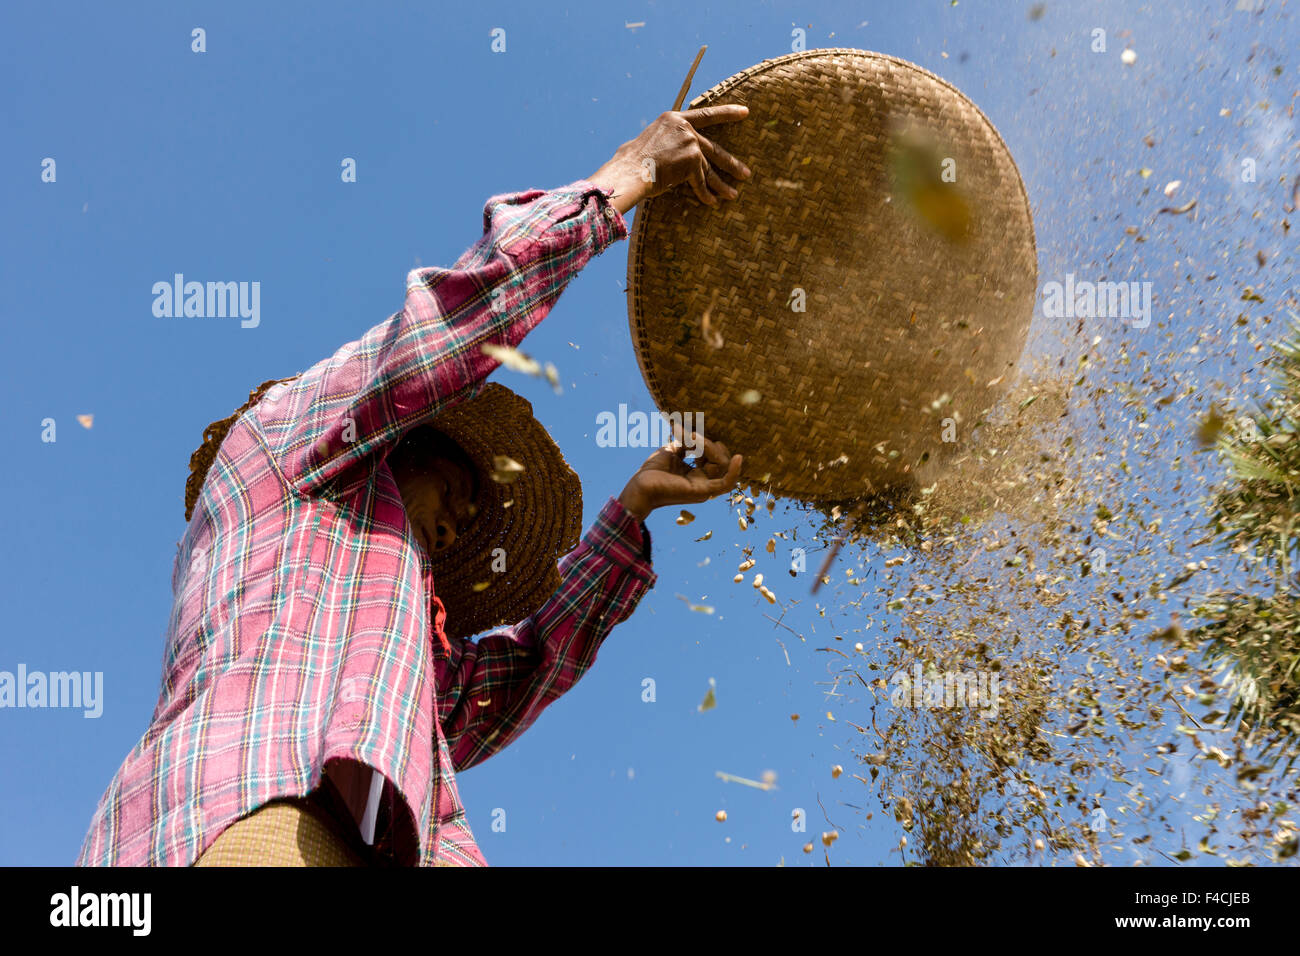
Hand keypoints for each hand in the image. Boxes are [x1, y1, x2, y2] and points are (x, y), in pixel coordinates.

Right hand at [588, 106, 752, 213]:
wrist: (629, 170)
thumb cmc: (630, 160)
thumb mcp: (648, 140)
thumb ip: (663, 140)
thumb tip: (656, 149)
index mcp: (674, 119)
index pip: (706, 114)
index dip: (727, 113)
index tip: (745, 112)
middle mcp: (685, 129)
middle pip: (713, 148)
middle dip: (731, 163)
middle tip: (746, 173)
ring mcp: (690, 144)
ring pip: (709, 168)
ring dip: (722, 184)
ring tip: (734, 194)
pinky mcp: (691, 162)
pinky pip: (700, 182)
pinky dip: (705, 194)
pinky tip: (712, 202)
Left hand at [617, 427, 742, 519]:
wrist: (639, 487)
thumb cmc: (652, 472)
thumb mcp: (672, 452)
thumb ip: (686, 444)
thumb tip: (694, 433)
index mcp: (697, 475)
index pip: (715, 457)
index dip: (708, 442)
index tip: (690, 433)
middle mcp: (704, 482)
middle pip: (721, 459)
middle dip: (709, 443)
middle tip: (691, 436)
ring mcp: (705, 488)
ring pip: (721, 464)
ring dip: (709, 447)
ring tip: (692, 438)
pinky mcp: (703, 491)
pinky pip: (726, 484)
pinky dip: (735, 471)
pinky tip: (738, 457)